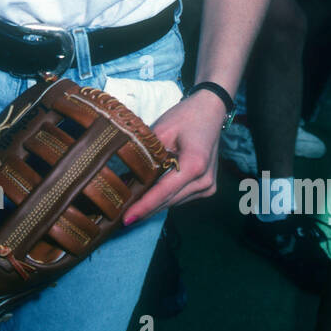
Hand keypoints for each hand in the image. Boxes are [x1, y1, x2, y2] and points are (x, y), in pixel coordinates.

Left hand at [122, 90, 225, 224]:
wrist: (210, 111)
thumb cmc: (185, 117)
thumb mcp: (161, 131)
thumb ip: (147, 156)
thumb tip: (129, 179)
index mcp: (195, 164)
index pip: (163, 192)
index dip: (143, 206)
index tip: (126, 219)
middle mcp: (204, 179)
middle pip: (168, 200)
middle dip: (145, 209)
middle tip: (120, 217)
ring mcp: (208, 186)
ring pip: (174, 202)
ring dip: (154, 205)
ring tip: (129, 207)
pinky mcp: (207, 187)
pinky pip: (181, 197)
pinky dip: (165, 198)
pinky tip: (148, 197)